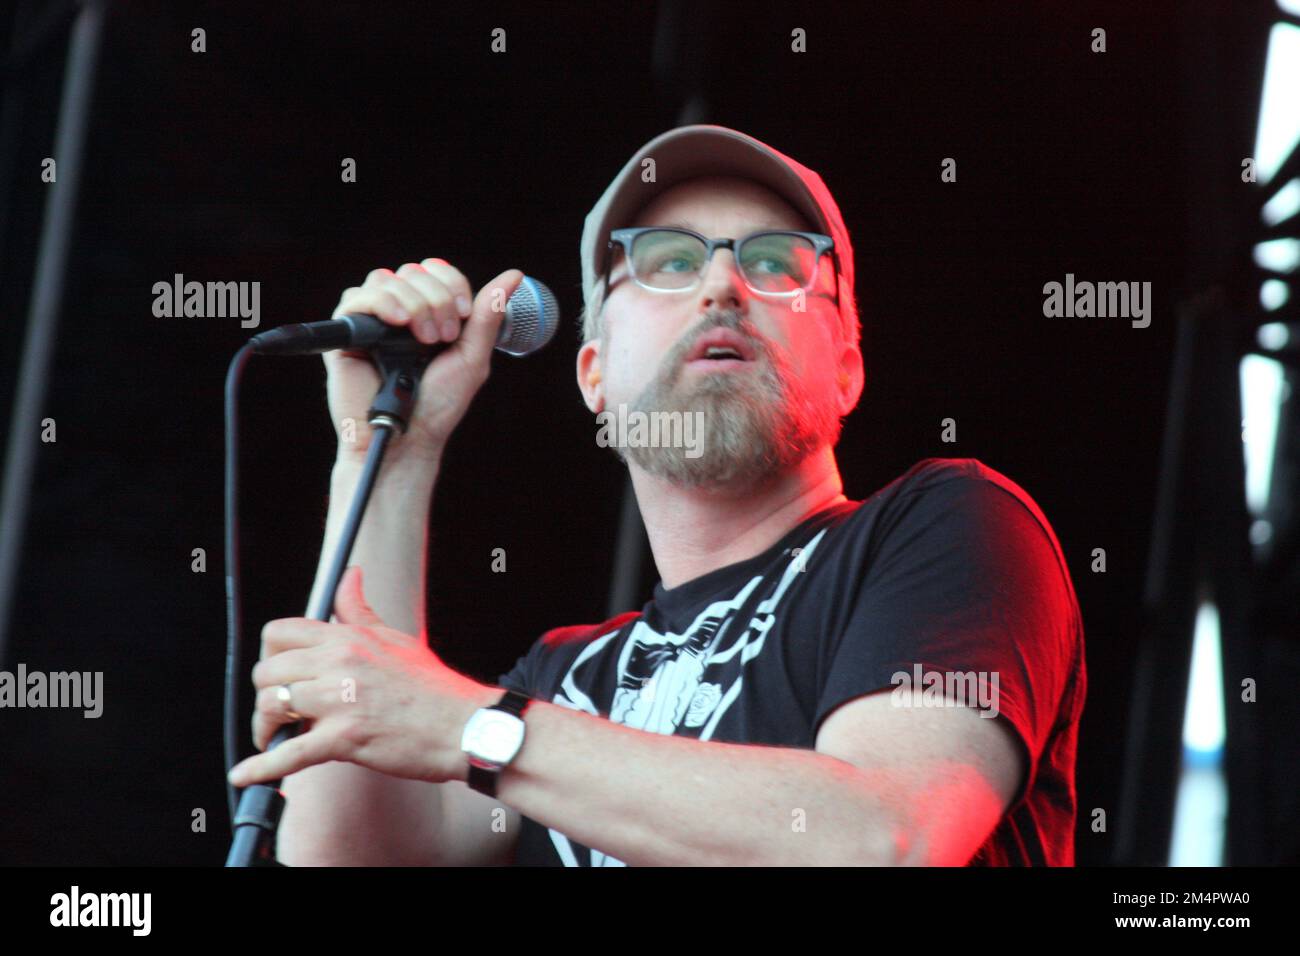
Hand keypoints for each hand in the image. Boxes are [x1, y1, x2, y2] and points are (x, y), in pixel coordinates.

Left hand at [227, 565, 496, 786]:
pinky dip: (261, 767)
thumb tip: (349, 575)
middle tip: (279, 711)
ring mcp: (341, 700)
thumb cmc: (433, 687)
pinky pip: (289, 753)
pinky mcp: (345, 738)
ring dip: (266, 727)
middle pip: (267, 671)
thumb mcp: (395, 638)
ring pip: (272, 706)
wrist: (465, 727)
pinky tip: (244, 775)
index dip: (270, 655)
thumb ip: (360, 610)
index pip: (279, 632)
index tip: (279, 673)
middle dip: (266, 693)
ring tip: (276, 738)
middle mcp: (340, 663)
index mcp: (349, 638)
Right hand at [325, 260, 524, 468]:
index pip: (436, 271)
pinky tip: (398, 322)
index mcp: (428, 314)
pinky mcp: (346, 335)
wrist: (409, 437)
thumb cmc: (439, 405)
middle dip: (436, 299)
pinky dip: (381, 302)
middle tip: (442, 337)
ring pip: (385, 279)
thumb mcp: (471, 356)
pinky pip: (356, 296)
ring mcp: (372, 322)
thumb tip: (514, 276)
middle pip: (413, 271)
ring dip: (413, 303)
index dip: (451, 283)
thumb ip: (488, 315)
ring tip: (421, 340)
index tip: (464, 313)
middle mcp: (399, 313)